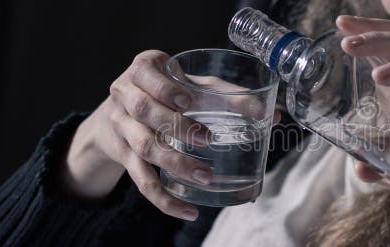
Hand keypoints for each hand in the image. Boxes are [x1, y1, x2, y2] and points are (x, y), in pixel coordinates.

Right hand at [63, 50, 212, 220]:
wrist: (117, 113)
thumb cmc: (166, 93)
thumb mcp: (189, 84)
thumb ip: (227, 96)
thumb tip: (272, 114)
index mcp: (141, 69)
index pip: (145, 74)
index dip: (164, 88)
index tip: (188, 99)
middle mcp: (124, 96)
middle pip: (145, 111)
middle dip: (177, 126)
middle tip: (209, 140)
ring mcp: (122, 127)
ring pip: (145, 148)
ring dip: (176, 163)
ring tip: (206, 177)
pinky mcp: (125, 157)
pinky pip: (142, 181)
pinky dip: (164, 199)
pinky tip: (187, 211)